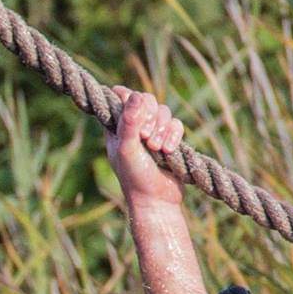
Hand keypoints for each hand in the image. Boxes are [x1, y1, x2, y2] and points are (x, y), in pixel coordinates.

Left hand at [106, 87, 185, 207]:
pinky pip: (176, 124)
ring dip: (162, 129)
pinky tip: (169, 152)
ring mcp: (153, 131)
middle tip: (145, 138)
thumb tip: (134, 95)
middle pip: (147, 99)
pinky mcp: (170, 138)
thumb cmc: (134, 175)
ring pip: (164, 111)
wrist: (156, 199)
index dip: (128, 98)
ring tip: (156, 149)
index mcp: (115, 126)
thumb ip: (128, 122)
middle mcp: (133, 126)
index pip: (120, 96)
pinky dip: (174, 135)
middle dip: (150, 117)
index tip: (134, 113)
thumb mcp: (127, 148)